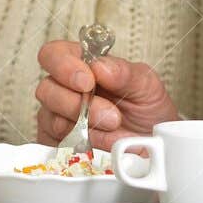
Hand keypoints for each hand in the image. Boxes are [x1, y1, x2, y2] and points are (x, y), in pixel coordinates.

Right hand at [34, 41, 178, 148]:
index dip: (63, 65)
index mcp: (82, 65)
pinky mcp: (59, 145)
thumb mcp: (147, 87)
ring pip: (51, 118)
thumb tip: (99, 65)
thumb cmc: (148, 112)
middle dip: (78, 103)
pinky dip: (83, 146)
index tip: (87, 81)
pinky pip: (58, 145)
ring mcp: (59, 118)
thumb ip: (125, 72)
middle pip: (46, 88)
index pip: (54, 54)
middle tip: (111, 115)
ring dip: (84, 126)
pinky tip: (103, 145)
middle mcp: (65, 90)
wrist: (156, 149)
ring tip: (114, 130)